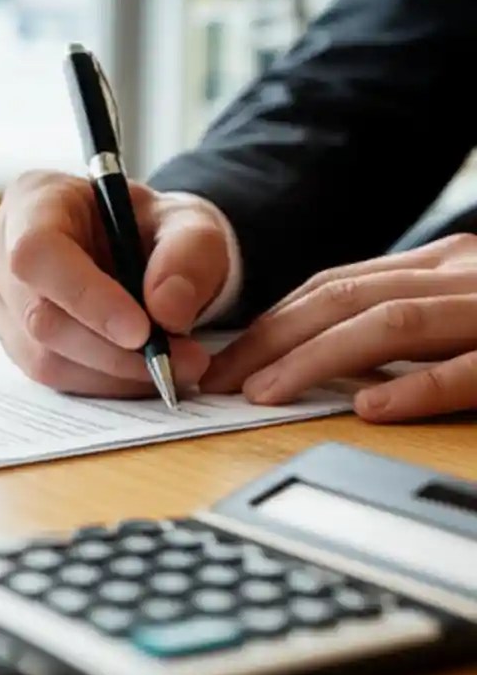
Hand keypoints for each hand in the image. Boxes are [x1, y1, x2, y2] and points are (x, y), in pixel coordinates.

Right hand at [0, 171, 230, 395]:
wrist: (140, 249)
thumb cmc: (154, 228)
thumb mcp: (190, 224)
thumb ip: (189, 255)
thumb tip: (168, 311)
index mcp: (32, 199)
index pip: (37, 252)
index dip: (84, 296)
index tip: (142, 332)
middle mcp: (0, 248)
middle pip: (40, 316)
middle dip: (114, 350)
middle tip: (182, 359)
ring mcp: (0, 298)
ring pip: (44, 357)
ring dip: (115, 373)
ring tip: (173, 365)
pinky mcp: (13, 339)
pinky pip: (53, 375)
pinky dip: (105, 382)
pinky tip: (141, 370)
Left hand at [203, 233, 476, 421]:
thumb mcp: (465, 311)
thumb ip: (405, 327)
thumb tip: (333, 362)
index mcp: (440, 266)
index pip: (337, 287)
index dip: (274, 324)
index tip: (227, 360)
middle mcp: (460, 275)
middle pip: (346, 300)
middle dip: (272, 341)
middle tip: (221, 381)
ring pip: (390, 324)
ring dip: (317, 359)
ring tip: (264, 393)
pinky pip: (465, 370)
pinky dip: (413, 387)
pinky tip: (368, 407)